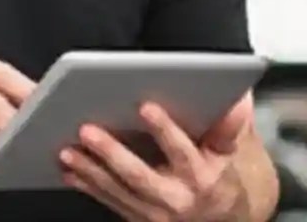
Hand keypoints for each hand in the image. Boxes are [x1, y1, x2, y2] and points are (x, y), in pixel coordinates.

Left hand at [59, 94, 252, 221]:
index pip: (182, 151)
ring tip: (68, 149)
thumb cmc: (217, 174)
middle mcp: (176, 199)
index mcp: (201, 176)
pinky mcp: (137, 220)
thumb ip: (230, 124)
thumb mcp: (229, 150)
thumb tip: (237, 97)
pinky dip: (87, 186)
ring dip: (90, 170)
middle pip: (139, 175)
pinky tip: (70, 169)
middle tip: (88, 130)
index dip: (164, 129)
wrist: (216, 217)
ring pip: (117, 191)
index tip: (145, 106)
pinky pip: (108, 202)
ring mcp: (154, 214)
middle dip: (111, 153)